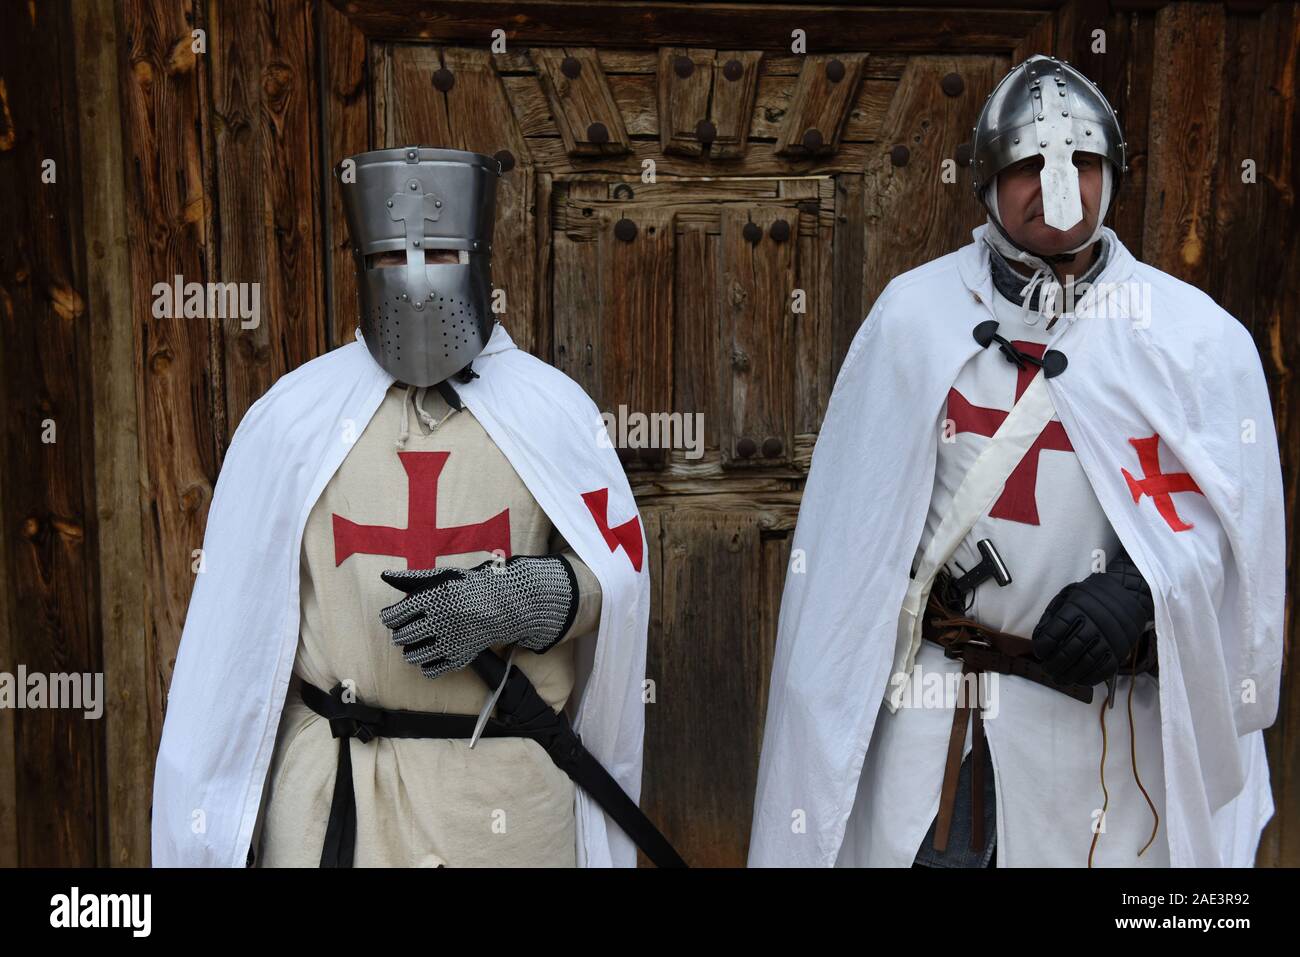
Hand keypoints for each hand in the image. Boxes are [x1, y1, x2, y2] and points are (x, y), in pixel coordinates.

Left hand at [378, 555, 577, 678]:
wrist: (500, 604)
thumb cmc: (466, 588)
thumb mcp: (441, 577)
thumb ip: (412, 579)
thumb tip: (384, 575)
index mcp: (432, 599)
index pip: (395, 615)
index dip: (389, 617)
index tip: (391, 617)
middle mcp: (439, 621)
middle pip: (403, 636)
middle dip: (399, 634)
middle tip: (403, 632)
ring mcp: (449, 641)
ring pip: (414, 656)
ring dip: (409, 651)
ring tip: (413, 645)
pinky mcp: (458, 657)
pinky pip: (431, 670)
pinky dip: (425, 665)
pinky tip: (429, 656)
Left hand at [1031, 549, 1153, 686]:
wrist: (1126, 595)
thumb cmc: (1090, 597)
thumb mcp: (1068, 596)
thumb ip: (1052, 614)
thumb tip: (1039, 636)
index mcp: (1076, 608)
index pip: (1055, 631)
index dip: (1044, 645)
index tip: (1040, 653)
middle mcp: (1093, 624)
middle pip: (1069, 650)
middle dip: (1055, 664)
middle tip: (1047, 669)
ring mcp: (1108, 638)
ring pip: (1086, 662)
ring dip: (1070, 674)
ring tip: (1059, 679)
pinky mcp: (1119, 650)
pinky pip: (1104, 669)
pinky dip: (1090, 678)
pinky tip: (1079, 680)